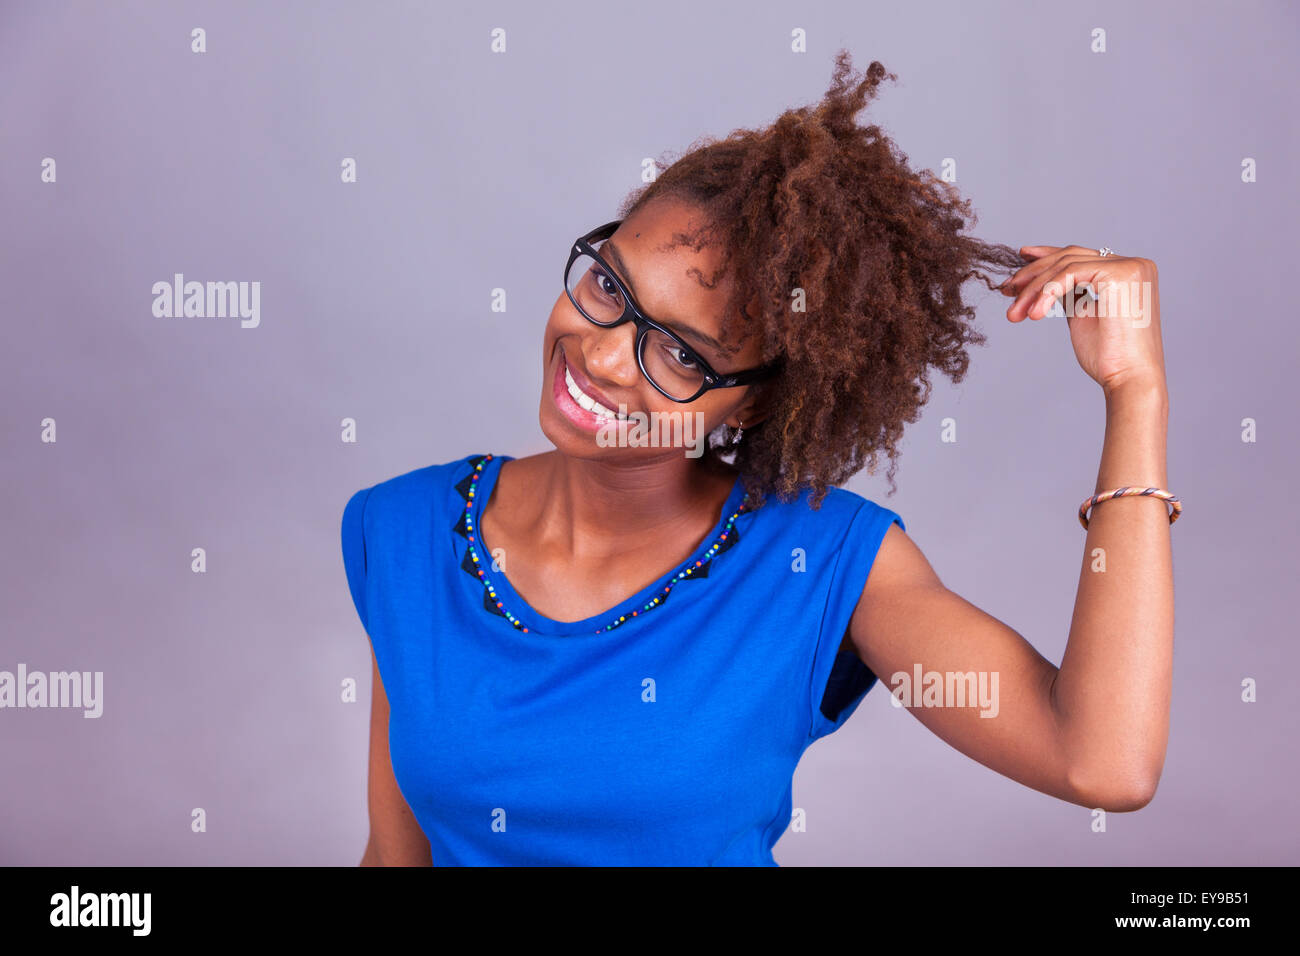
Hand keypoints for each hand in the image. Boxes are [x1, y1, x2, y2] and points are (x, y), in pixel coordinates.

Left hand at [1000, 245, 1166, 396]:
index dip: (1047, 256)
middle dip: (1033, 273)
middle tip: (1007, 290)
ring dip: (1034, 289)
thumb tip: (1041, 284)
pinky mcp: (1120, 274)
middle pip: (1070, 256)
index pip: (1080, 256)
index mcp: (1127, 273)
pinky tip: (1034, 314)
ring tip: (1015, 313)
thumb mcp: (1082, 317)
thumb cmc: (1109, 357)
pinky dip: (1047, 291)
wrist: (1128, 378)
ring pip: (1066, 264)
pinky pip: (1071, 273)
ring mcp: (1129, 267)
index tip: (1020, 259)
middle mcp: (1133, 264)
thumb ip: (1069, 295)